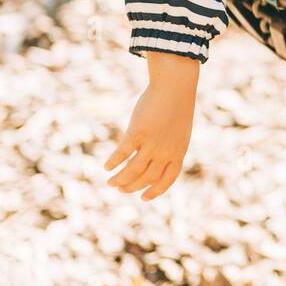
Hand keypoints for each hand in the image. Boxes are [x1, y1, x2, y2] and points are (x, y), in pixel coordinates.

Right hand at [105, 64, 196, 200]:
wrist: (175, 86)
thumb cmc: (176, 106)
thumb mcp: (177, 130)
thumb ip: (168, 146)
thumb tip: (153, 159)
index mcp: (178, 151)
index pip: (168, 179)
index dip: (156, 191)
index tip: (144, 198)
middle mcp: (166, 151)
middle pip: (147, 177)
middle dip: (132, 186)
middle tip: (120, 188)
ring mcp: (152, 143)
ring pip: (133, 170)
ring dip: (120, 179)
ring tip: (110, 182)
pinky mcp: (138, 132)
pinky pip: (122, 153)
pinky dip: (114, 162)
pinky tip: (106, 167)